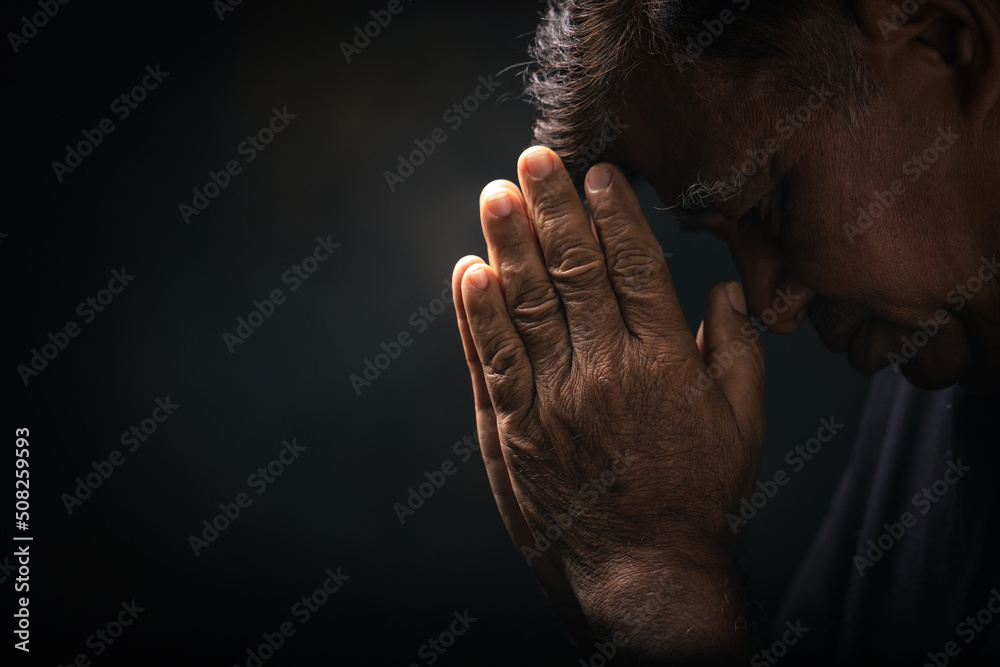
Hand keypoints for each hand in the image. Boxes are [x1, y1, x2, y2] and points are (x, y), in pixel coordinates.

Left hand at [452, 146, 765, 660]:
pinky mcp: (516, 430)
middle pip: (575, 274)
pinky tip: (468, 273)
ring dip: (509, 247)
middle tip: (533, 159)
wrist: (644, 570)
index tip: (597, 175)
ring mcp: (556, 400)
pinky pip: (492, 363)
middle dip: (553, 210)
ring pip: (527, 308)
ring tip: (495, 195)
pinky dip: (476, 316)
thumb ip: (736, 351)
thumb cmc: (699, 495)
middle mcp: (608, 372)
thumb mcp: (742, 424)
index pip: (635, 270)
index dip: (614, 217)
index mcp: (666, 363)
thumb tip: (726, 291)